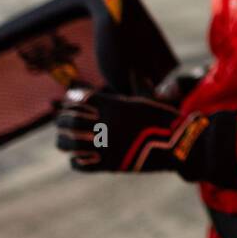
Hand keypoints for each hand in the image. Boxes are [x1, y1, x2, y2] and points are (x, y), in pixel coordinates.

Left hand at [55, 89, 208, 172]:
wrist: (177, 146)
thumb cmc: (165, 121)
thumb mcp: (149, 100)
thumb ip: (136, 87)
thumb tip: (136, 72)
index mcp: (115, 106)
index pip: (80, 100)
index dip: (71, 100)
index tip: (69, 101)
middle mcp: (107, 124)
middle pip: (71, 120)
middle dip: (62, 121)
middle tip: (59, 122)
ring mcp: (107, 145)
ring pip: (71, 143)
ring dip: (64, 141)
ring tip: (63, 140)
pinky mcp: (110, 165)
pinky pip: (82, 164)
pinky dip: (76, 161)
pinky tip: (77, 158)